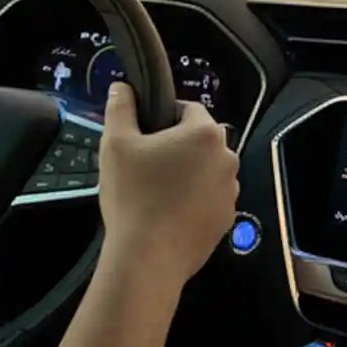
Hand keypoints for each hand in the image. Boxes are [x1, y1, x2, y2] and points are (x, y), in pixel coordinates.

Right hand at [97, 82, 238, 283]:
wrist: (148, 259)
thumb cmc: (133, 196)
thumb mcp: (115, 144)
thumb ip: (120, 108)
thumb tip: (123, 87)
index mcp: (205, 133)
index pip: (187, 108)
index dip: (162, 117)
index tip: (142, 137)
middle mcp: (228, 158)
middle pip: (199, 140)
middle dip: (175, 146)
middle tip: (145, 165)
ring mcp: (231, 192)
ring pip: (205, 170)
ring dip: (186, 174)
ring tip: (155, 193)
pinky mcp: (227, 220)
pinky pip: (209, 198)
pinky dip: (193, 200)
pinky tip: (167, 214)